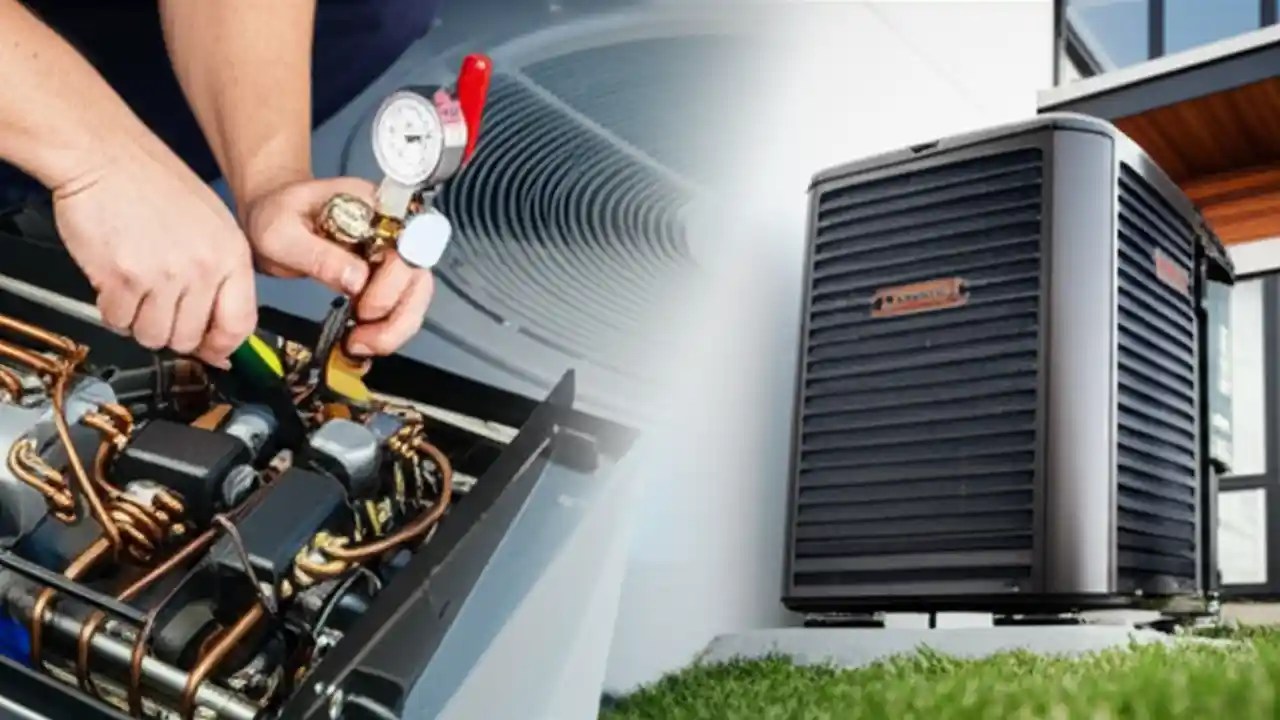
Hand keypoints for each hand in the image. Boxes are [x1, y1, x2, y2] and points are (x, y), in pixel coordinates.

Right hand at [53, 142, 257, 366]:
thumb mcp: (210, 225)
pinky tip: (113, 283)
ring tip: (134, 291)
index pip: (240, 324)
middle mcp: (203, 269)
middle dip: (170, 332)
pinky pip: (118, 321)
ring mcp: (163, 276)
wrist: (105, 155)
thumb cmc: (152, 184)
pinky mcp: (122, 279)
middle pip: (190, 339)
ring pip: (153, 337)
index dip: (222, 346)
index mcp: (232, 255)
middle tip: (156, 308)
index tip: (210, 351)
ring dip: (138, 323)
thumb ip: (219, 276)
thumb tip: (217, 335)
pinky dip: (112, 310)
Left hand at [238, 177, 434, 356]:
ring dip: (393, 328)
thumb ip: (319, 255)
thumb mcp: (281, 232)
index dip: (395, 277)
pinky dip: (385, 330)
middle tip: (361, 338)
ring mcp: (392, 253)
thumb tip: (357, 281)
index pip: (406, 242)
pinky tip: (361, 340)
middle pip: (418, 274)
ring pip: (415, 295)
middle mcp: (392, 229)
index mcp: (374, 206)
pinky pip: (400, 306)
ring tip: (360, 344)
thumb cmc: (277, 213)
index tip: (362, 300)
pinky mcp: (385, 276)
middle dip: (396, 314)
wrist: (271, 216)